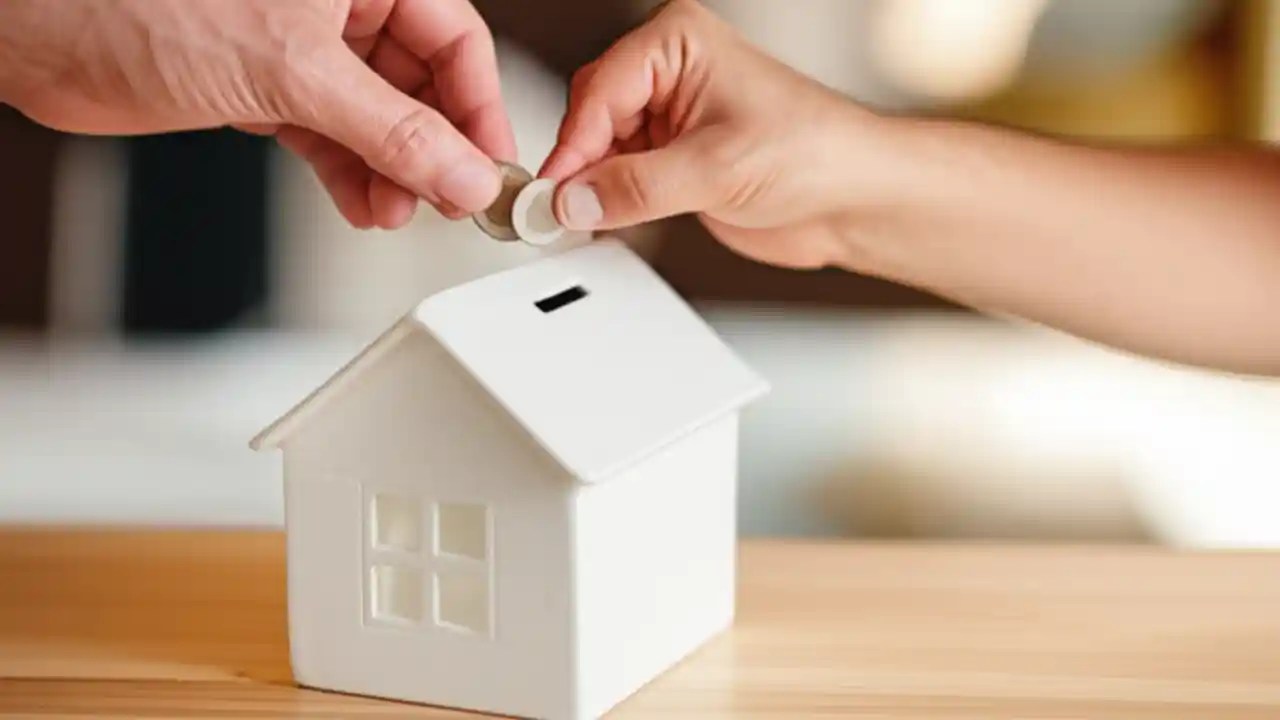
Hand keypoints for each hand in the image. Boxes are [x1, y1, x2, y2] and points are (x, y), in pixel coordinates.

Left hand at [0, 0, 515, 228]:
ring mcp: (302, 47)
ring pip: (377, 116)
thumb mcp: (298, 72)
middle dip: (432, 147)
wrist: (45, 35)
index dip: (477, 106)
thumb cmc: (143, 3)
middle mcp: (337, 5)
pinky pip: (332, 136)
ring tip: (396, 209)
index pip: (454, 37)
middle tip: (447, 199)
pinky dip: (349, 174)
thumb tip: (460, 172)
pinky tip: (362, 203)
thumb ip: (394, 131)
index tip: (489, 165)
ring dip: (392, 171)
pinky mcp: (269, 87)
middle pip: (421, 82)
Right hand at [540, 0, 892, 268]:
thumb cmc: (817, 153)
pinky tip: (605, 221)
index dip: (573, 144)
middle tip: (561, 211)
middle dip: (579, 165)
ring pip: (599, 150)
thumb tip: (576, 200)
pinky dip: (609, 202)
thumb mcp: (717, 169)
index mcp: (679, 42)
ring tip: (581, 222)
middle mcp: (670, 73)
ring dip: (592, 188)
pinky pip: (620, 177)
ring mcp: (669, 117)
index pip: (600, 89)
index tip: (554, 190)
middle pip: (590, 116)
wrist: (854, 200)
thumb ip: (639, 186)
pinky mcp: (673, 159)